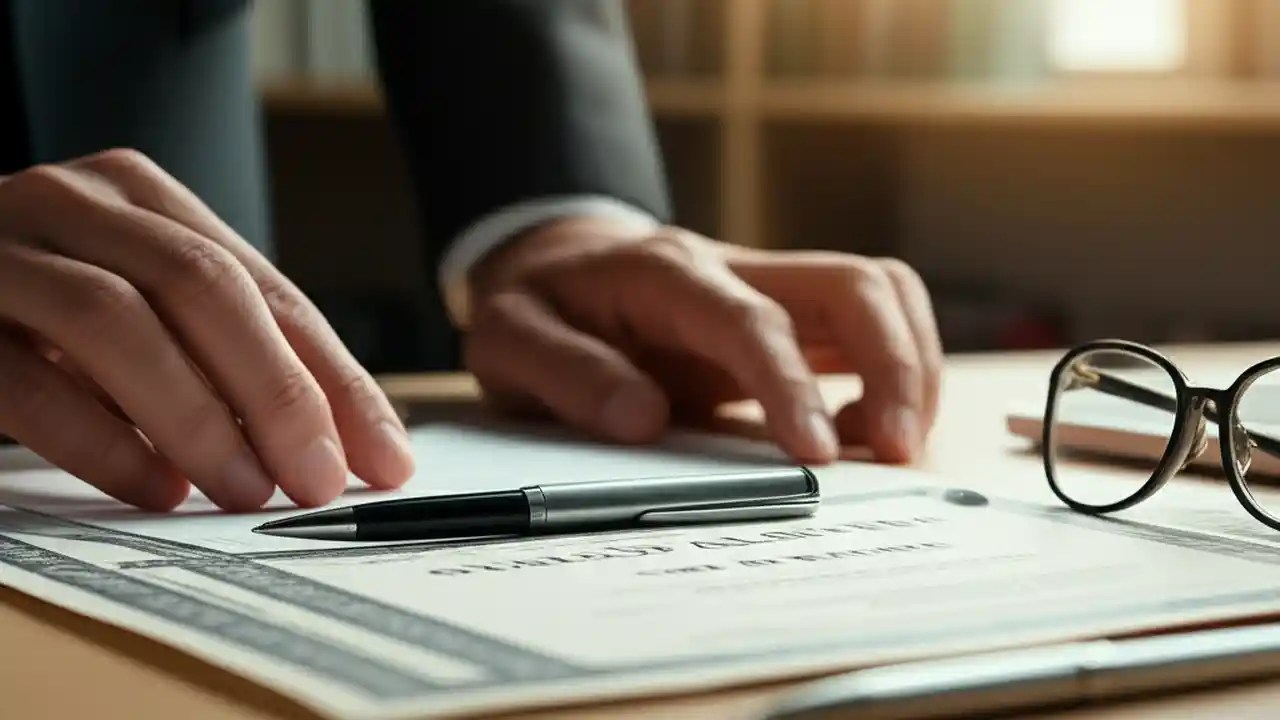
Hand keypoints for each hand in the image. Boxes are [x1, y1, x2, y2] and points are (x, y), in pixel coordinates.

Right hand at [0, 150, 413, 510]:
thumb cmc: (39, 306)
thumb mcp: (141, 309)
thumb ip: (221, 354)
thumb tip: (335, 443)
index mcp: (145, 198)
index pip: (269, 289)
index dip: (337, 376)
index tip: (386, 455)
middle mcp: (76, 205)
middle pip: (203, 287)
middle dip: (279, 391)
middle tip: (321, 478)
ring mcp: (3, 251)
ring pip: (116, 321)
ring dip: (197, 416)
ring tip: (247, 490)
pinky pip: (25, 377)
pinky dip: (101, 440)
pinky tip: (154, 486)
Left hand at [466, 216, 941, 463]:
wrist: (555, 265)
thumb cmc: (534, 307)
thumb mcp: (508, 340)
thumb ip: (567, 375)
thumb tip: (645, 422)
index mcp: (664, 274)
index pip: (750, 321)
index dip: (791, 385)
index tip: (816, 455)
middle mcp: (733, 268)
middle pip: (854, 283)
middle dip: (895, 365)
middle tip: (899, 453)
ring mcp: (769, 285)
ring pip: (879, 293)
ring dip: (909, 366)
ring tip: (893, 446)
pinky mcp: (787, 313)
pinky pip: (865, 323)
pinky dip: (892, 373)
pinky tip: (863, 430)